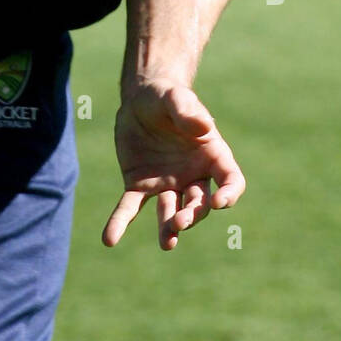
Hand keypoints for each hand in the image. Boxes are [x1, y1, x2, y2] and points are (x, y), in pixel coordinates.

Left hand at [102, 82, 245, 250]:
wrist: (141, 100)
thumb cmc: (166, 97)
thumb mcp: (175, 97)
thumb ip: (187, 110)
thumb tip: (203, 127)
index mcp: (212, 155)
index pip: (231, 181)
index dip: (229, 194)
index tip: (220, 202)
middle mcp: (193, 176)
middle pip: (199, 203)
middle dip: (192, 215)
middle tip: (180, 222)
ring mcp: (167, 184)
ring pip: (170, 212)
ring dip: (168, 228)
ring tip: (168, 243)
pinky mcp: (139, 185)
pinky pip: (131, 207)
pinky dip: (120, 223)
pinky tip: (109, 239)